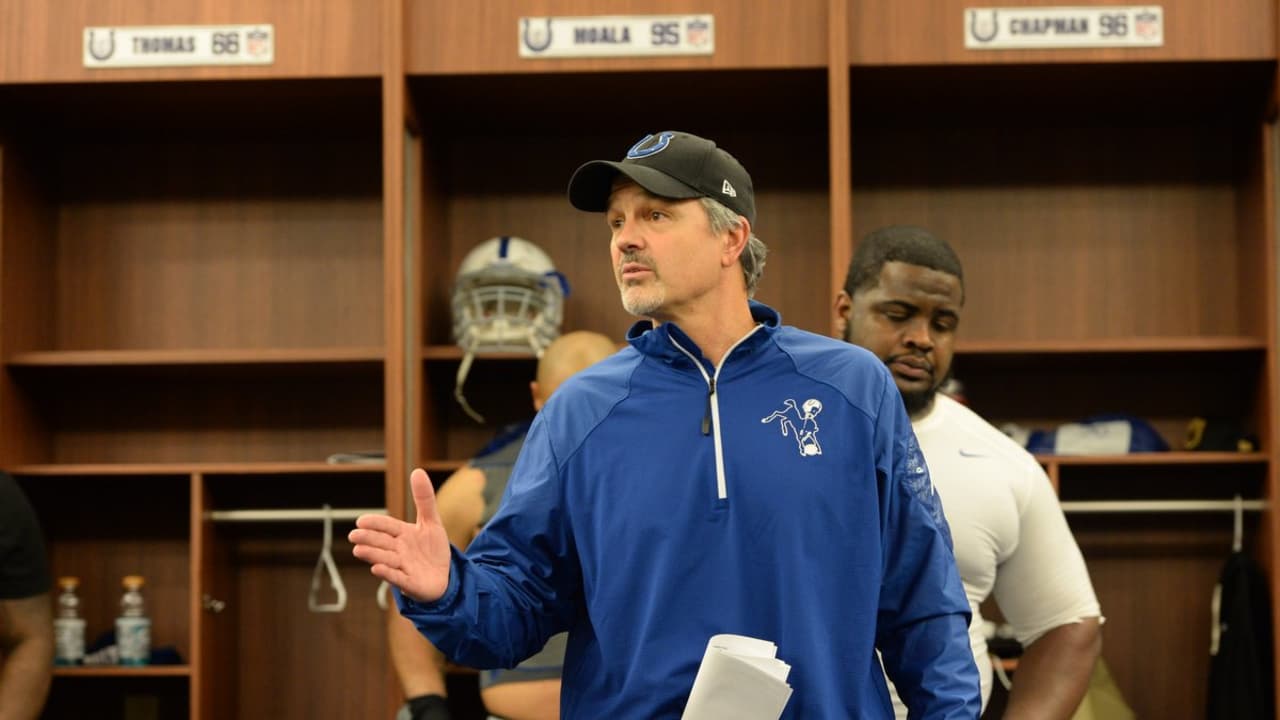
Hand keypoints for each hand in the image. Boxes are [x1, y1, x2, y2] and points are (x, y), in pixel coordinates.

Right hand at [349, 468, 451, 602]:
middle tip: (353, 535)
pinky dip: (389, 574)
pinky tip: (377, 569)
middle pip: (382, 543)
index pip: (387, 526)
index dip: (376, 523)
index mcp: (403, 535)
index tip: (361, 520)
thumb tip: (418, 471)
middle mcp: (399, 551)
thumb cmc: (432, 550)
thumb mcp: (432, 522)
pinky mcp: (411, 584)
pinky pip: (398, 579)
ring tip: (359, 550)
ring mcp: (403, 567)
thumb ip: (424, 499)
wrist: (443, 577)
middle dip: (368, 539)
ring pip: (386, 559)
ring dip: (373, 555)